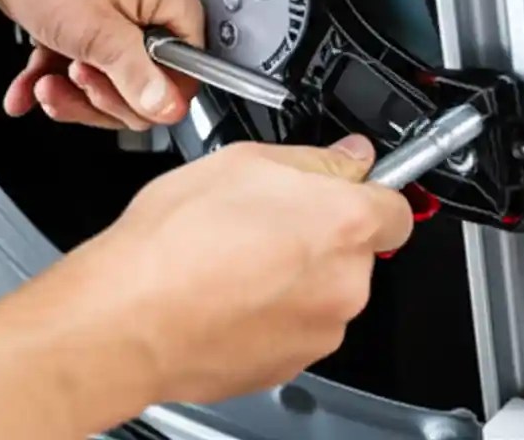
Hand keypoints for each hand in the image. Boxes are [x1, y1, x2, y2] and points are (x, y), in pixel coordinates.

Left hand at [0, 0, 203, 129]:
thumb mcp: (97, 30)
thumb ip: (136, 74)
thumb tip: (168, 108)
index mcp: (167, 8)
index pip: (183, 78)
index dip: (149, 99)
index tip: (115, 97)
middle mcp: (144, 15)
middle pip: (139, 88)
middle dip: (99, 97)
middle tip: (76, 77)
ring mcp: (108, 21)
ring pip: (101, 83)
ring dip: (68, 94)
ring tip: (45, 82)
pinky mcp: (76, 25)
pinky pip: (71, 69)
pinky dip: (46, 82)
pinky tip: (26, 88)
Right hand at [26, 135, 413, 406]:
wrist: (128, 319)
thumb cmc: (173, 243)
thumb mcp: (242, 161)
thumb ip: (313, 160)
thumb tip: (348, 159)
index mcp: (344, 223)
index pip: (394, 206)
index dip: (365, 195)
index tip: (342, 190)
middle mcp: (346, 282)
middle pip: (356, 252)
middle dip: (319, 236)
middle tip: (263, 222)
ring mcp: (320, 330)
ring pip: (323, 293)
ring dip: (293, 277)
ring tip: (232, 261)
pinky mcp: (290, 364)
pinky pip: (293, 329)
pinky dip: (270, 314)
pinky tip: (225, 295)